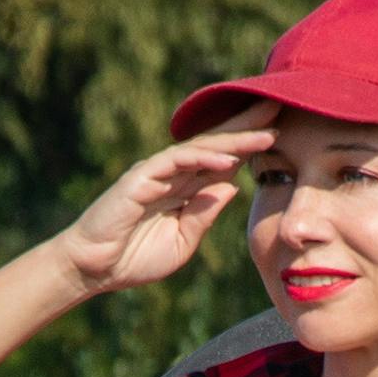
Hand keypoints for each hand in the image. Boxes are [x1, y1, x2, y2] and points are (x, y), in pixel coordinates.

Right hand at [50, 121, 269, 298]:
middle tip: (280, 107)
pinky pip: (176, 162)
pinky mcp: (141, 177)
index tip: (282, 132)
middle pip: (218, 143)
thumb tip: (231, 186)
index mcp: (186, 189)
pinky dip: (203, 158)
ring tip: (266, 131)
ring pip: (202, 148)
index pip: (224, 160)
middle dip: (248, 125)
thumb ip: (204, 215)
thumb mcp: (182, 243)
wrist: (95, 269)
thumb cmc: (134, 258)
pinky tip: (228, 158)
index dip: (251, 145)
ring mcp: (158, 172)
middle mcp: (174, 174)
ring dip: (235, 139)